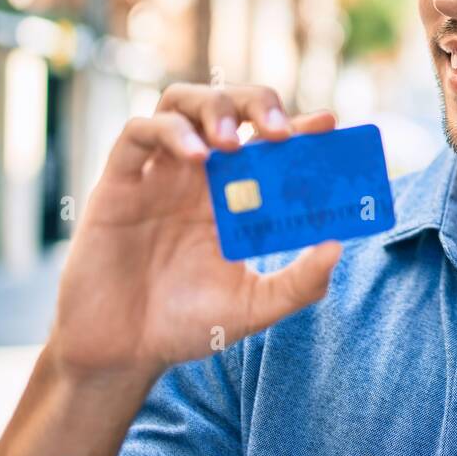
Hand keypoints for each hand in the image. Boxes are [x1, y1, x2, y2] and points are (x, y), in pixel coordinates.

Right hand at [46, 84, 342, 381]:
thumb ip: (300, 283)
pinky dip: (169, 132)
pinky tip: (196, 159)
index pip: (269, 142)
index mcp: (234, 195)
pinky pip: (137, 134)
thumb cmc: (188, 325)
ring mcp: (158, 175)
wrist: (124, 353)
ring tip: (232, 141)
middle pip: (228, 105)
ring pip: (180, 103)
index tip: (328, 123)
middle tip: (280, 131)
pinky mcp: (118, 183)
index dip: (299, 124)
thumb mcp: (255, 307)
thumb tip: (338, 247)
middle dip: (257, 102)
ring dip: (212, 108)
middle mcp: (199, 176)